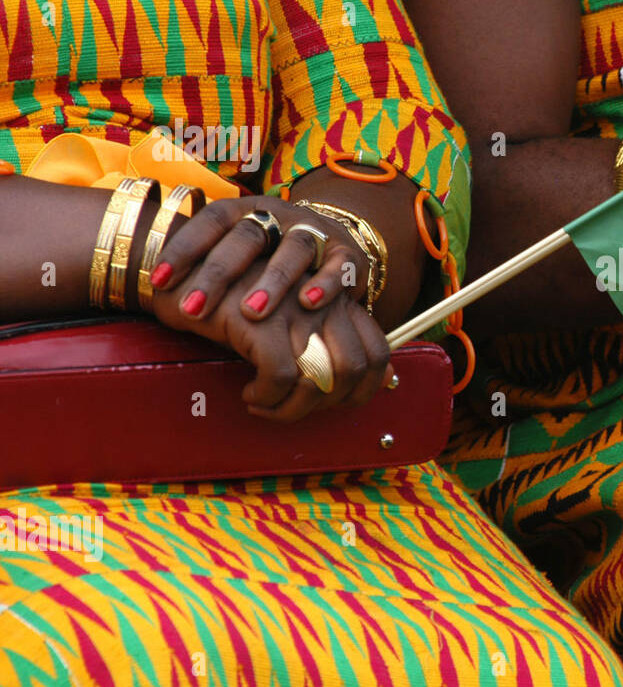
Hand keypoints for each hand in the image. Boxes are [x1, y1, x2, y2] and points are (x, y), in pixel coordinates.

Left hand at [151, 196, 366, 322]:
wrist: (331, 245)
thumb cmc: (269, 261)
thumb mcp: (238, 255)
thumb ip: (206, 267)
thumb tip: (150, 295)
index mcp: (245, 211)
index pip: (210, 220)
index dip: (183, 248)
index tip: (156, 281)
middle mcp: (279, 215)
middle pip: (247, 236)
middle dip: (219, 273)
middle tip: (193, 308)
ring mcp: (315, 231)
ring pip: (293, 250)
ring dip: (272, 281)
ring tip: (251, 312)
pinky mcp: (347, 253)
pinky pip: (339, 265)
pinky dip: (326, 284)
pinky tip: (309, 305)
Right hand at [151, 258, 391, 421]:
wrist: (182, 277)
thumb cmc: (237, 307)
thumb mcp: (287, 326)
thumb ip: (324, 347)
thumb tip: (365, 384)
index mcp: (338, 303)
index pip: (377, 353)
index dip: (363, 391)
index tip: (335, 407)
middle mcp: (324, 303)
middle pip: (354, 370)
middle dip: (326, 405)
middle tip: (293, 410)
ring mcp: (295, 309)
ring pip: (320, 378)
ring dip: (292, 408)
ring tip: (266, 406)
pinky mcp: (263, 319)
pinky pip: (283, 376)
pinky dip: (268, 397)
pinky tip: (250, 395)